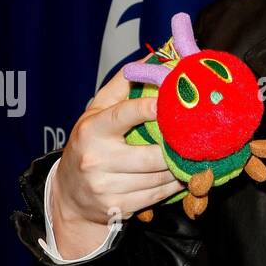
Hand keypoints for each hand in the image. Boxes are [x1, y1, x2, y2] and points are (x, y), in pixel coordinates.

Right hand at [50, 64, 181, 258]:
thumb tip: (151, 59)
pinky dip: (174, 186)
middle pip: (150, 155)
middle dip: (175, 150)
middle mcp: (96, 158)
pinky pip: (156, 195)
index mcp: (92, 129)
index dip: (149, 108)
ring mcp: (105, 186)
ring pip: (157, 178)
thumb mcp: (96, 112)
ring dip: (179, 169)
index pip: (123, 115)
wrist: (70, 193)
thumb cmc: (89, 143)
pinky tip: (182, 177)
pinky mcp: (117, 206)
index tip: (171, 102)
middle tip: (195, 140)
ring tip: (192, 158)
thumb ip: (122, 86)